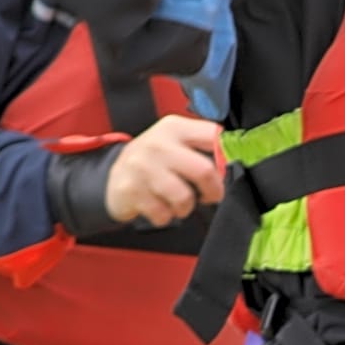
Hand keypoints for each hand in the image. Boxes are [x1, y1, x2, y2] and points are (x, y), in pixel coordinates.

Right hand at [105, 117, 225, 226]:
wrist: (115, 175)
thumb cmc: (152, 161)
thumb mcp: (175, 143)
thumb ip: (201, 147)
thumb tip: (228, 162)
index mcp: (174, 127)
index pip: (213, 136)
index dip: (225, 158)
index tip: (224, 170)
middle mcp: (158, 144)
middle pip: (204, 170)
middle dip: (213, 190)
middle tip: (210, 195)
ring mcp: (142, 167)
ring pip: (184, 197)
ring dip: (186, 207)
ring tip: (179, 202)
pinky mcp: (132, 190)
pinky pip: (163, 214)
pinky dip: (165, 216)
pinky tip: (159, 205)